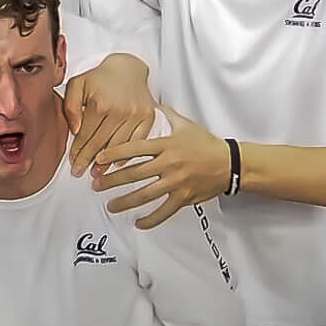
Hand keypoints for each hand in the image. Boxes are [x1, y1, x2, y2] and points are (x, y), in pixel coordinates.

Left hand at [62, 52, 156, 176]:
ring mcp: (136, 115)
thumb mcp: (77, 84)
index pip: (85, 135)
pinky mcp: (148, 117)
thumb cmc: (100, 77)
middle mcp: (119, 111)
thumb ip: (70, 106)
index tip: (73, 164)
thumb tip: (75, 131)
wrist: (128, 67)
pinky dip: (128, 154)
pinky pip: (138, 141)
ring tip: (97, 174)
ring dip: (107, 163)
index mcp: (100, 104)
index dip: (78, 151)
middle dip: (88, 161)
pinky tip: (118, 163)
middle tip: (80, 173)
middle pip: (100, 144)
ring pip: (118, 146)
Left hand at [92, 105, 229, 228]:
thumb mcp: (186, 125)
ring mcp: (176, 182)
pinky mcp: (184, 197)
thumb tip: (153, 103)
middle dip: (112, 180)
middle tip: (96, 184)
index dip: (115, 153)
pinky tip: (139, 223)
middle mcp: (169, 164)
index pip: (135, 148)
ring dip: (125, 202)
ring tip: (111, 206)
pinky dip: (150, 219)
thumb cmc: (206, 144)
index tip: (99, 158)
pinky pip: (164, 211)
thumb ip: (167, 114)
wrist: (229, 162)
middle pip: (135, 173)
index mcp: (167, 145)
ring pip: (146, 195)